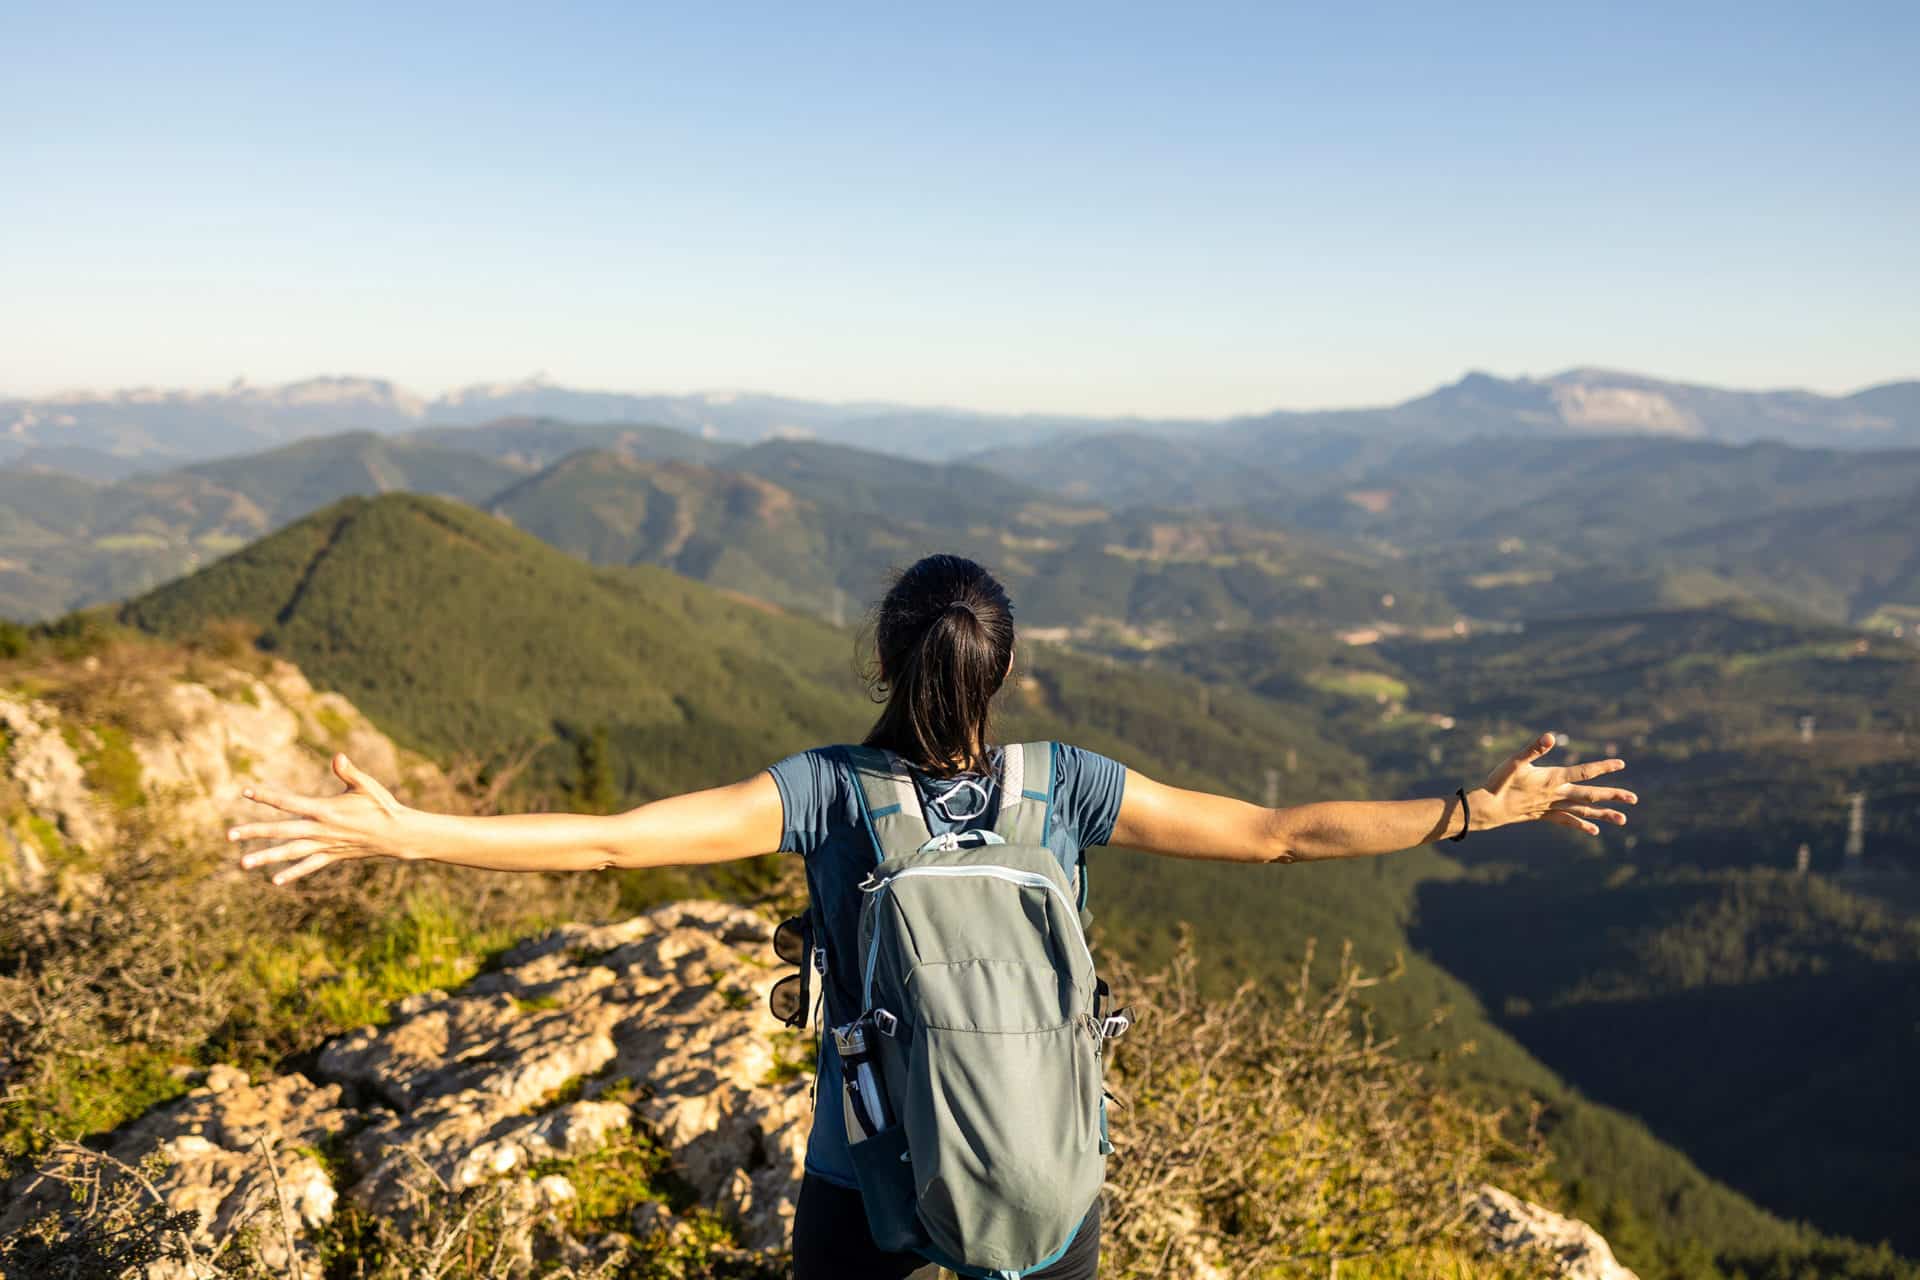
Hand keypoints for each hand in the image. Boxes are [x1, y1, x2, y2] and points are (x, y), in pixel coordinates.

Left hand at [228, 753, 411, 883]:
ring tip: (242, 864)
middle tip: (229, 835)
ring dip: (265, 857)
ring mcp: (325, 845)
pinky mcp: (332, 855)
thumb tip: (337, 757)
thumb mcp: (366, 786)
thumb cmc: (382, 805)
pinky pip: (308, 866)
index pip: (289, 802)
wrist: (398, 835)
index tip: (245, 792)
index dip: (266, 796)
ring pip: (289, 852)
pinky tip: (274, 881)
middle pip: (281, 831)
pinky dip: (292, 873)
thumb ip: (349, 772)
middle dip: (254, 832)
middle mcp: (320, 830)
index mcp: (325, 810)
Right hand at [1473, 732, 1635, 835]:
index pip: (1583, 772)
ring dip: (1603, 814)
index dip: (1602, 767)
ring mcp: (1551, 806)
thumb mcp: (1515, 761)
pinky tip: (1594, 830)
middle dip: (1613, 796)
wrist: (1488, 809)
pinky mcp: (1544, 814)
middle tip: (1634, 799)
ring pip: (1583, 811)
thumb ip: (1533, 749)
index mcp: (1552, 779)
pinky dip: (1582, 824)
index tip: (1621, 764)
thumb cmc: (1499, 782)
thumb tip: (1551, 736)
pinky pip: (1568, 820)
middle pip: (1590, 795)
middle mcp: (1556, 795)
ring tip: (1623, 819)